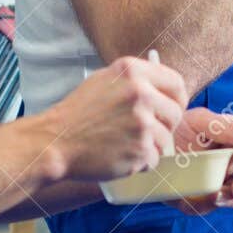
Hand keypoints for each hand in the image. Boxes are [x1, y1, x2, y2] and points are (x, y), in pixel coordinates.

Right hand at [41, 56, 189, 181]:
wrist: (56, 142)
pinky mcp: (140, 150)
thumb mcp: (105, 80)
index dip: (177, 98)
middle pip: (176, 113)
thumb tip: (165, 87)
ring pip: (166, 139)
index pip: (176, 83)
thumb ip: (136, 80)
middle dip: (164, 124)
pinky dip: (141, 161)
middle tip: (144, 130)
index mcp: (133, 71)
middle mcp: (141, 94)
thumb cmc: (78, 112)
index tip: (171, 107)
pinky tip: (121, 155)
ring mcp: (142, 123)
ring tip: (124, 143)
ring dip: (150, 145)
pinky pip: (154, 159)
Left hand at [172, 109, 232, 214]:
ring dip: (229, 199)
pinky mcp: (197, 200)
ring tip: (214, 195)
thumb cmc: (178, 127)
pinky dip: (201, 205)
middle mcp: (232, 166)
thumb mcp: (201, 121)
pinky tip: (190, 199)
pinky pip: (204, 208)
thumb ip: (228, 126)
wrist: (148, 141)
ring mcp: (217, 185)